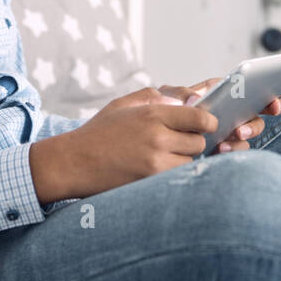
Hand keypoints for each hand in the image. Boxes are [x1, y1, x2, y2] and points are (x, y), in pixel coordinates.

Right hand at [46, 86, 220, 198]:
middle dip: (193, 141)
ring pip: (190, 162)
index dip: (208, 121)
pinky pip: (177, 177)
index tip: (206, 124)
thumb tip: (186, 100)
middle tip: (180, 141)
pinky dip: (174, 173)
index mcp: (152, 114)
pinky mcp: (150, 183)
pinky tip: (159, 168)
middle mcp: (157, 138)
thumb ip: (156, 97)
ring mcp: (155, 163)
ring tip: (165, 156)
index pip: (200, 118)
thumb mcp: (123, 104)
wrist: (72, 162)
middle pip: (198, 142)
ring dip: (184, 159)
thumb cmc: (98, 132)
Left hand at [162, 80, 280, 154]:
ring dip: (249, 130)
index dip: (271, 82)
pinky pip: (235, 148)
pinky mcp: (220, 148)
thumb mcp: (164, 97)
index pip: (248, 83)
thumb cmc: (157, 113)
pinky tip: (221, 148)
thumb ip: (178, 95)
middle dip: (270, 106)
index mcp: (219, 91)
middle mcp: (228, 110)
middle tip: (274, 107)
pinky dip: (232, 148)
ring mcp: (226, 130)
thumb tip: (195, 100)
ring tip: (237, 133)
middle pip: (256, 106)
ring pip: (249, 129)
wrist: (150, 139)